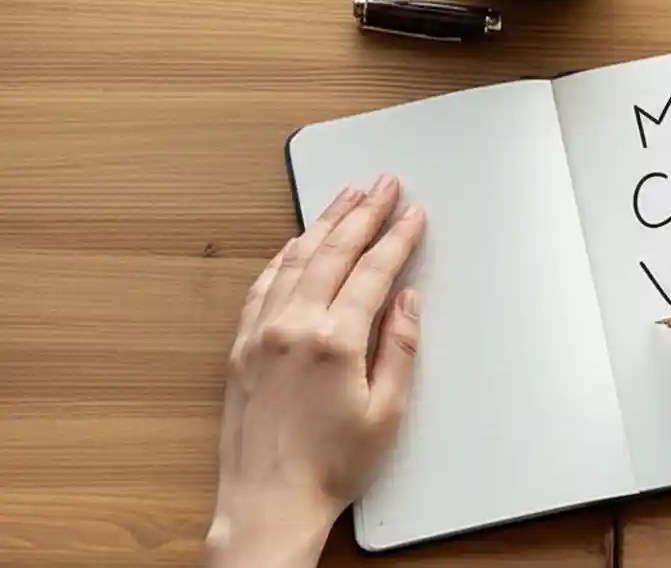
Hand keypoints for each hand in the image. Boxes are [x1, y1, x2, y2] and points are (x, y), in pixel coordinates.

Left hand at [206, 176, 426, 567]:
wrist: (268, 502)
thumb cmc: (330, 467)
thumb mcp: (387, 412)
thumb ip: (400, 349)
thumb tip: (408, 301)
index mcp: (335, 341)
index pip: (374, 271)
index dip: (398, 237)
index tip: (413, 213)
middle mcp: (293, 327)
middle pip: (334, 252)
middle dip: (363, 212)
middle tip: (383, 184)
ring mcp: (261, 333)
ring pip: (295, 259)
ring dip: (324, 223)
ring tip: (345, 197)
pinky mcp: (241, 347)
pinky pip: (263, 285)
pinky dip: (283, 256)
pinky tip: (296, 243)